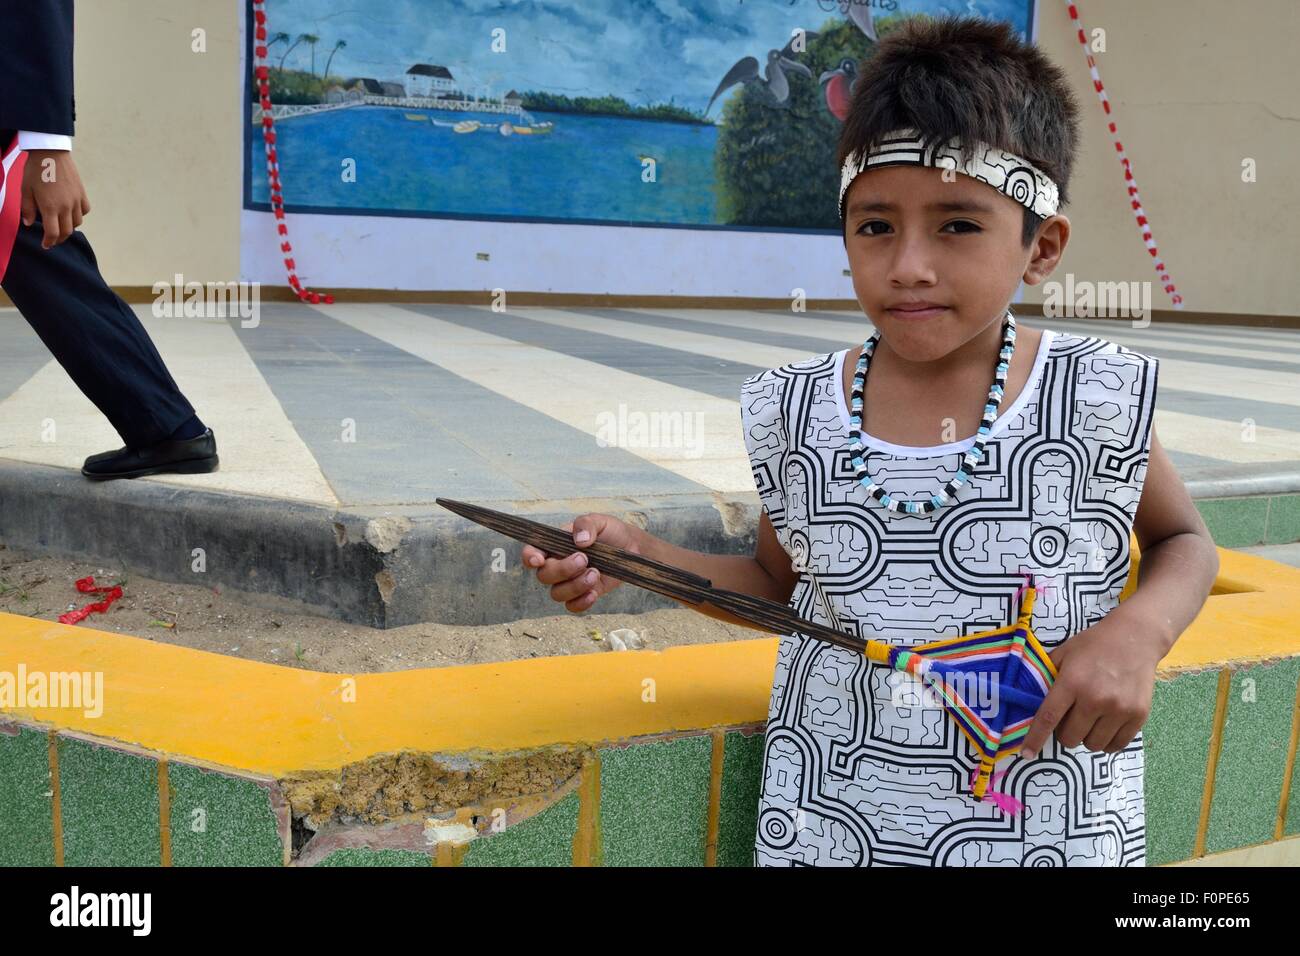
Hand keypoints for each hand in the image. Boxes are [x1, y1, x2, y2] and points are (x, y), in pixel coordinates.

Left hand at [21, 149, 90, 248]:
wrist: (51, 153)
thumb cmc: (35, 171)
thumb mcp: (25, 190)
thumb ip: (27, 209)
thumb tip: (29, 224)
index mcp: (50, 207)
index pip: (53, 233)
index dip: (49, 242)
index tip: (45, 245)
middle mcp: (66, 206)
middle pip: (66, 231)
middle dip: (59, 238)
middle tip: (52, 240)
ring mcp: (76, 200)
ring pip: (77, 223)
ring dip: (69, 228)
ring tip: (61, 226)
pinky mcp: (82, 194)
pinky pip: (84, 211)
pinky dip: (78, 216)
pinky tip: (71, 213)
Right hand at [521, 513, 640, 612]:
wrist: (632, 547)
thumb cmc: (610, 531)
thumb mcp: (599, 520)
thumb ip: (586, 524)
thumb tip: (580, 540)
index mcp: (555, 545)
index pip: (532, 552)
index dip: (530, 557)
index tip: (539, 560)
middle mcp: (558, 565)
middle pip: (544, 576)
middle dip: (562, 569)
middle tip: (584, 559)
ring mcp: (569, 582)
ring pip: (557, 593)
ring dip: (575, 586)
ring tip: (595, 573)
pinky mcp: (583, 594)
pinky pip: (572, 606)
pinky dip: (581, 602)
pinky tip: (594, 592)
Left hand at [1019, 604, 1163, 758]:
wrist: (1136, 637)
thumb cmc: (1094, 644)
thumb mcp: (1064, 653)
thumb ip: (1047, 677)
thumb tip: (1028, 699)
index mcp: (1072, 682)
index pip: (1048, 718)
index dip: (1035, 738)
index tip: (1026, 753)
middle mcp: (1095, 699)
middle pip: (1070, 738)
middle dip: (1065, 733)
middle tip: (1070, 718)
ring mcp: (1119, 709)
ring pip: (1093, 745)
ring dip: (1086, 737)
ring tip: (1090, 719)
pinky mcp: (1138, 716)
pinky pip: (1116, 745)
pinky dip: (1107, 741)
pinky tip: (1106, 726)